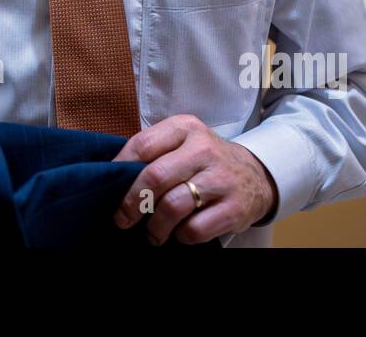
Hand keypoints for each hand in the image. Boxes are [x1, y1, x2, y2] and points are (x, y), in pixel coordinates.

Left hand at [112, 114, 277, 244]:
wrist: (256, 176)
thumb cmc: (205, 161)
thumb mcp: (183, 143)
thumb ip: (153, 152)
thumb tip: (112, 175)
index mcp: (186, 127)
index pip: (142, 145)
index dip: (120, 168)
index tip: (109, 186)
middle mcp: (204, 149)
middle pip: (155, 177)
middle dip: (131, 203)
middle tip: (123, 219)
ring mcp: (221, 179)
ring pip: (172, 207)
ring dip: (155, 226)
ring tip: (153, 233)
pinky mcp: (234, 208)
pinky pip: (194, 229)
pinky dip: (181, 237)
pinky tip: (181, 233)